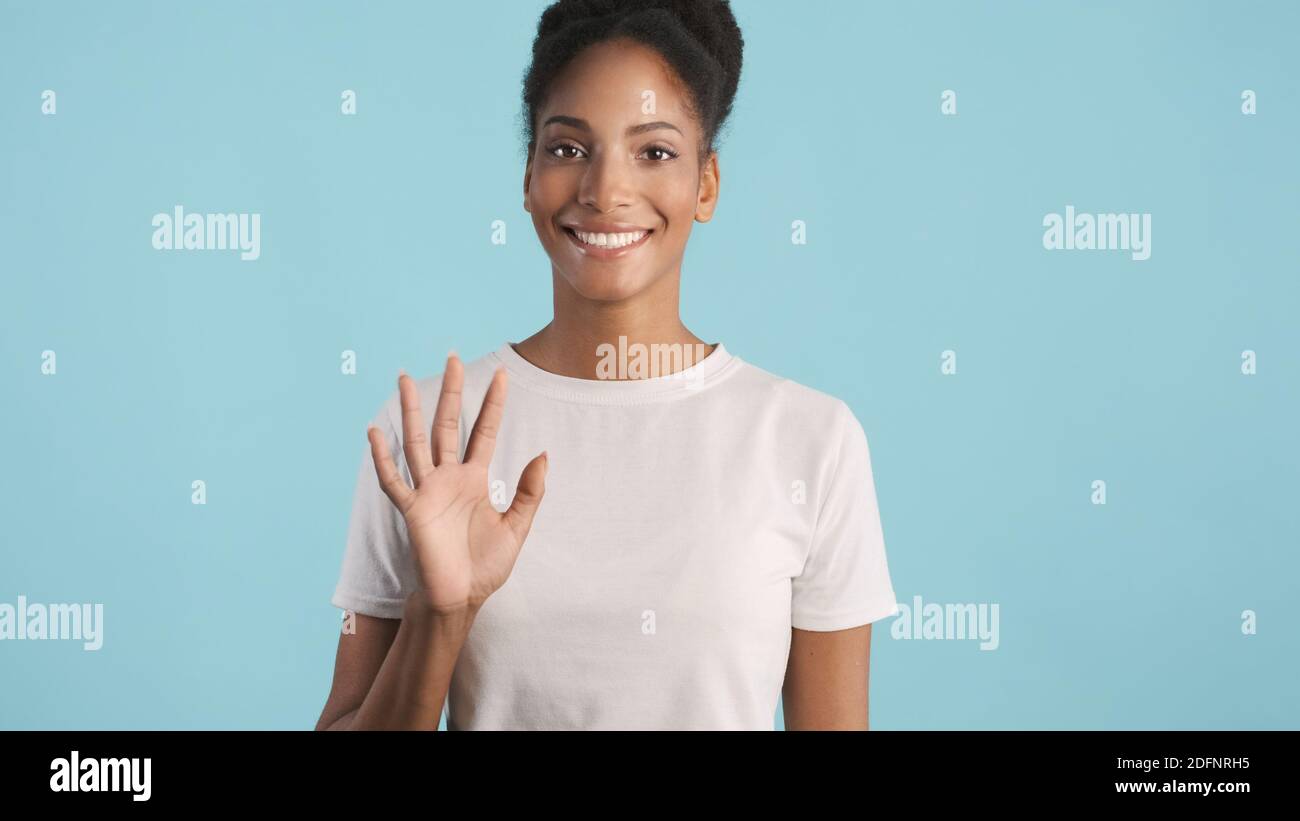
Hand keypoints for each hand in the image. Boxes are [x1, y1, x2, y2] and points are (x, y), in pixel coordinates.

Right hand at [366, 352, 547, 613]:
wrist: (461, 598)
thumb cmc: (485, 566)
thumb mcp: (517, 527)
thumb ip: (530, 492)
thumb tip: (544, 453)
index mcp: (475, 479)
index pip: (485, 432)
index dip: (493, 404)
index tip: (502, 374)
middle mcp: (449, 478)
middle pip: (449, 425)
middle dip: (452, 392)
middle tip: (453, 357)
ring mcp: (428, 491)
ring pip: (417, 441)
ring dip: (410, 410)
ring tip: (404, 377)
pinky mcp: (412, 510)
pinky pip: (393, 480)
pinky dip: (382, 458)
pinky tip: (373, 432)